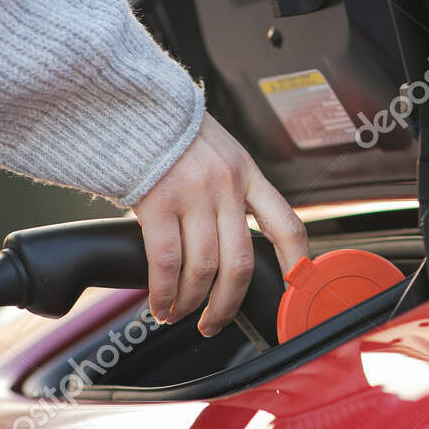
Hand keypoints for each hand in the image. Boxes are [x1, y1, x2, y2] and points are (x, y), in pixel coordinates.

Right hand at [132, 115, 308, 335]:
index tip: (294, 291)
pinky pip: (165, 262)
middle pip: (240, 263)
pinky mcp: (157, 202)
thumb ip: (233, 190)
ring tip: (178, 313)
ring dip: (190, 302)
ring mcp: (193, 194)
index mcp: (247, 174)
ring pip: (203, 269)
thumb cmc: (173, 133)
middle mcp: (226, 186)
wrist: (133, 104)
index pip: (286, 224)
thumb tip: (235, 241)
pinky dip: (163, 292)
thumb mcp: (220, 152)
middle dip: (227, 305)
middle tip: (213, 323)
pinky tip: (158, 303)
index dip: (296, 263)